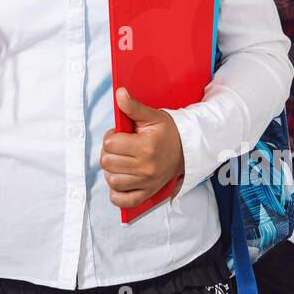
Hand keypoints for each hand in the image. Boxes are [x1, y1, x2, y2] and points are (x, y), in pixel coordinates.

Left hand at [100, 86, 183, 209]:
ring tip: (120, 161)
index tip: (120, 135)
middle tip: (120, 147)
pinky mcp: (147, 193)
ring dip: (111, 170)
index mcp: (145, 147)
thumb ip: (133, 107)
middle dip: (109, 152)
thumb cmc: (167, 132)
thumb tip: (119, 93)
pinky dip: (117, 193)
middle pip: (107, 162)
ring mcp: (146, 182)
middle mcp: (145, 167)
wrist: (186, 149)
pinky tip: (120, 180)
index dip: (110, 137)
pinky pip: (123, 200)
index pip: (110, 144)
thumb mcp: (152, 116)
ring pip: (112, 180)